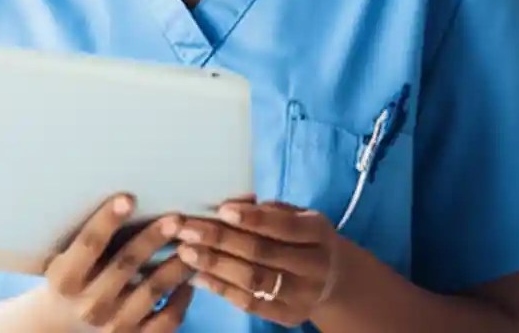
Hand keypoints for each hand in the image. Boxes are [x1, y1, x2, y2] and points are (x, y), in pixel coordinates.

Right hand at [39, 195, 195, 332]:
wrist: (64, 328)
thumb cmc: (69, 281)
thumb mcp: (64, 261)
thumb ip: (86, 238)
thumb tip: (123, 196)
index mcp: (65, 280)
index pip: (88, 244)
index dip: (107, 220)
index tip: (128, 197)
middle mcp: (89, 305)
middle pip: (125, 265)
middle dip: (152, 239)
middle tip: (176, 217)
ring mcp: (113, 326)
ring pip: (153, 290)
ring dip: (176, 265)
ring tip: (194, 243)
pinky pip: (168, 319)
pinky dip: (182, 298)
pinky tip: (190, 278)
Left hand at [174, 200, 345, 328]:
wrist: (333, 280)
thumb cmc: (301, 236)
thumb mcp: (296, 215)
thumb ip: (267, 210)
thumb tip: (231, 203)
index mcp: (318, 232)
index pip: (285, 226)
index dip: (254, 219)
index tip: (222, 210)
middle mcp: (315, 266)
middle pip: (263, 253)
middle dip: (220, 239)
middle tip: (186, 229)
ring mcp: (303, 295)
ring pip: (254, 280)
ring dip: (216, 265)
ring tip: (185, 252)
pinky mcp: (289, 316)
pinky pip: (251, 304)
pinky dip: (221, 289)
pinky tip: (198, 276)